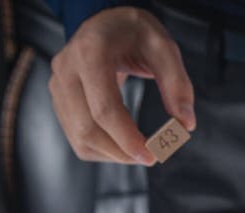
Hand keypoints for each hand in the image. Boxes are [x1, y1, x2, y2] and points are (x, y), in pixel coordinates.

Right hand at [49, 7, 194, 164]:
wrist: (106, 24)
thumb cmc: (135, 34)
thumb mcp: (164, 47)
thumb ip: (177, 84)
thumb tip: (186, 124)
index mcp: (90, 53)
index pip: (104, 108)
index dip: (127, 139)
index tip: (152, 156)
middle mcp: (66, 70)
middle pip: (88, 128)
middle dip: (122, 152)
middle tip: (153, 157)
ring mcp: (58, 86)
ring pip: (80, 138)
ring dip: (114, 155)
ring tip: (142, 150)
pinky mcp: (59, 101)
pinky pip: (77, 138)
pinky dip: (103, 150)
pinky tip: (124, 143)